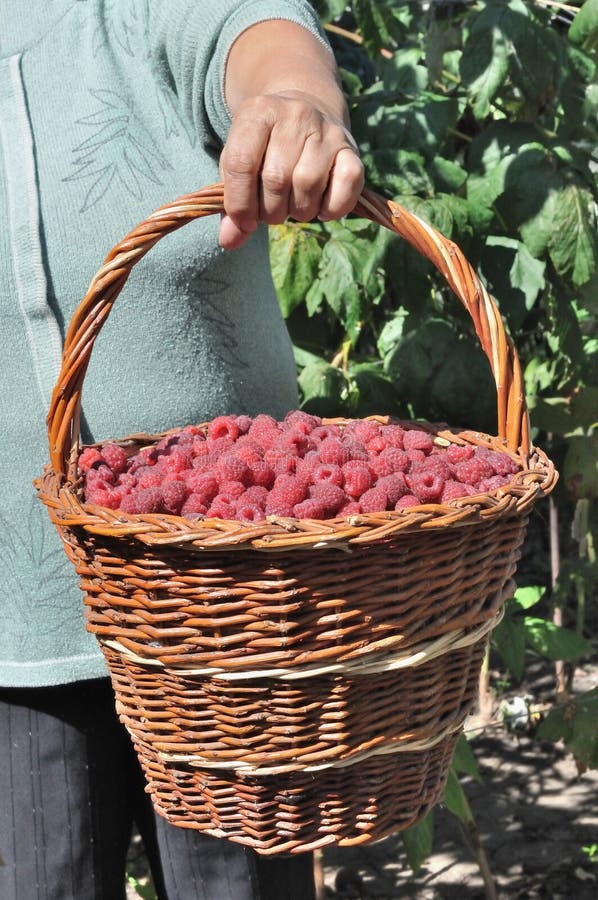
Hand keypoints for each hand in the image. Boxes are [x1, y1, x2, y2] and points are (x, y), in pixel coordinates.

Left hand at [218, 90, 363, 249]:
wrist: (307, 108)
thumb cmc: (266, 148)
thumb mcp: (240, 164)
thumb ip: (233, 204)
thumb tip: (230, 242)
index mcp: (258, 113)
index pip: (240, 163)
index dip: (239, 203)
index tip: (244, 221)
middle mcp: (295, 115)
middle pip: (276, 179)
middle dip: (270, 211)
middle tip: (272, 211)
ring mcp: (326, 131)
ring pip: (309, 185)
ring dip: (299, 211)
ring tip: (294, 206)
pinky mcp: (352, 149)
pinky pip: (347, 185)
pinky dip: (332, 208)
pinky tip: (321, 208)